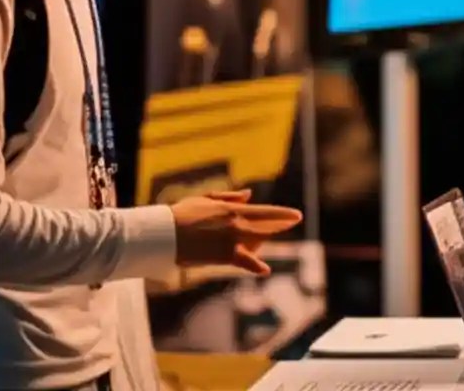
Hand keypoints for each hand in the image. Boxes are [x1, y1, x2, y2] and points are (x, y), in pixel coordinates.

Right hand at [170, 189, 302, 275]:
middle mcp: (238, 224)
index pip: (266, 212)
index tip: (297, 216)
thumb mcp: (207, 199)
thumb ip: (230, 197)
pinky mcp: (226, 256)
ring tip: (247, 243)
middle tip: (292, 223)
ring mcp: (234, 241)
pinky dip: (255, 266)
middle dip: (280, 226)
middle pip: (267, 228)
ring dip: (258, 244)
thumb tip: (249, 194)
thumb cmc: (183, 214)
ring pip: (257, 243)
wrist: (166, 233)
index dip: (283, 214)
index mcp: (234, 209)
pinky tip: (264, 269)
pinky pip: (245, 262)